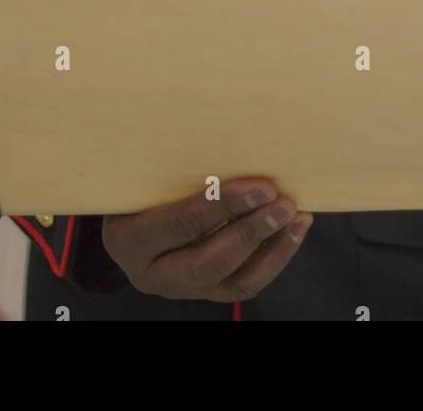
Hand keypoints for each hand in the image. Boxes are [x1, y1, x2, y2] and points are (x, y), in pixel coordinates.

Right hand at [101, 178, 312, 301]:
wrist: (126, 217)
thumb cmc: (137, 181)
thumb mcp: (141, 172)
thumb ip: (171, 163)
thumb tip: (224, 130)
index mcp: (128, 238)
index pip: (180, 225)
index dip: (223, 206)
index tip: (260, 186)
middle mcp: (150, 273)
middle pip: (208, 262)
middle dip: (252, 232)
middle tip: (283, 203)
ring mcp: (179, 289)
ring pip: (233, 281)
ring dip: (271, 249)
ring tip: (297, 217)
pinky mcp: (203, 293)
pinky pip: (243, 284)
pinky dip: (273, 259)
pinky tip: (292, 232)